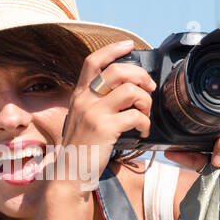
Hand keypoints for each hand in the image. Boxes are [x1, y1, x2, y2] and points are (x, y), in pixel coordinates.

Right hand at [54, 40, 156, 189]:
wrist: (69, 174)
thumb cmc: (80, 149)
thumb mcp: (79, 119)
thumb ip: (94, 103)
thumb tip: (122, 91)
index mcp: (79, 95)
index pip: (93, 61)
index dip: (112, 49)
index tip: (129, 45)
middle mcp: (84, 100)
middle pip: (117, 71)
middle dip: (140, 75)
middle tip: (149, 87)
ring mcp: (94, 113)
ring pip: (130, 90)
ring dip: (145, 101)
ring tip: (145, 113)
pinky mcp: (105, 128)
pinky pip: (135, 116)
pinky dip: (145, 123)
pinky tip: (143, 131)